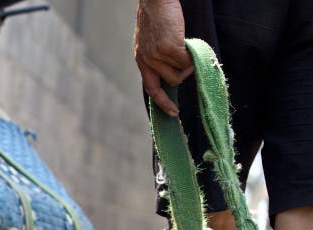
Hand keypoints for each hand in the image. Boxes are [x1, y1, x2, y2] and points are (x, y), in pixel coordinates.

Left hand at [134, 0, 193, 115]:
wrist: (156, 0)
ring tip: (185, 49)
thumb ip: (156, 57)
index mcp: (141, 61)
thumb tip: (174, 73)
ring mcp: (157, 56)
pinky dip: (192, 56)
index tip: (173, 113)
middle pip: (170, 83)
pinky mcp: (169, 48)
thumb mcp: (150, 41)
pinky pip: (187, 62)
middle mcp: (147, 61)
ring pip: (180, 74)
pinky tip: (188, 45)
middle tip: (186, 60)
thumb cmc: (158, 17)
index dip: (162, 103)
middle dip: (182, 74)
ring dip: (188, 65)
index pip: (151, 89)